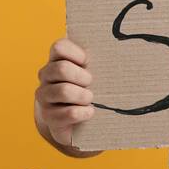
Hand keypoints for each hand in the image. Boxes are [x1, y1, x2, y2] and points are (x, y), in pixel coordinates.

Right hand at [34, 37, 95, 151]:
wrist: (73, 121)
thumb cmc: (85, 88)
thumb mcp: (88, 71)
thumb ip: (95, 60)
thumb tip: (124, 52)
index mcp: (55, 60)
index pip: (59, 47)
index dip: (76, 53)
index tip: (88, 62)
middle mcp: (46, 76)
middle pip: (62, 69)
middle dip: (82, 77)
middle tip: (90, 82)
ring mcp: (44, 96)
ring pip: (64, 91)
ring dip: (83, 95)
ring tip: (90, 98)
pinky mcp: (49, 117)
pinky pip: (69, 113)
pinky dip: (84, 113)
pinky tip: (89, 112)